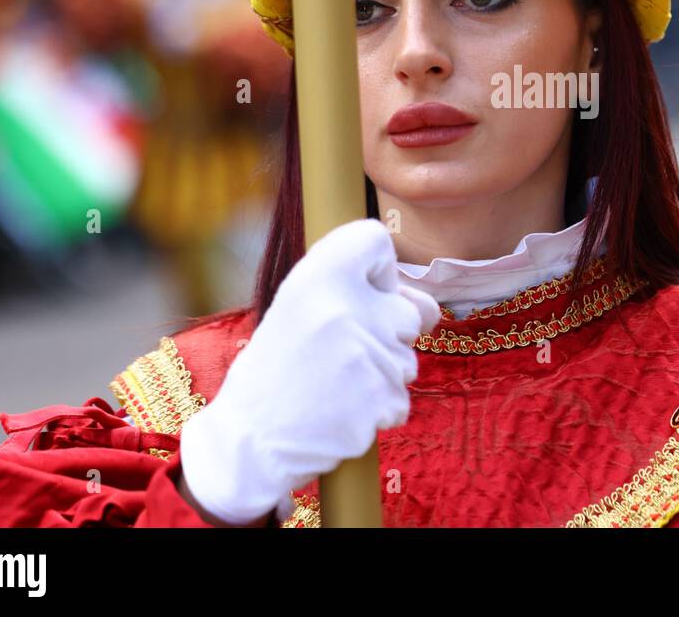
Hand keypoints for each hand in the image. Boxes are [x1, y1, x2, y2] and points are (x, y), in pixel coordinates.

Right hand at [178, 218, 439, 524]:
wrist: (250, 439)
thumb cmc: (279, 370)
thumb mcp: (301, 308)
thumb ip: (360, 290)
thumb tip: (428, 307)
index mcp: (318, 275)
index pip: (374, 239)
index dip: (376, 270)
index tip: (356, 295)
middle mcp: (346, 306)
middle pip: (412, 309)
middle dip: (389, 333)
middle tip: (341, 354)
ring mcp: (368, 354)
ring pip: (408, 360)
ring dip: (382, 374)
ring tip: (335, 385)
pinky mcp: (380, 399)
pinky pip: (401, 400)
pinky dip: (378, 410)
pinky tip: (342, 411)